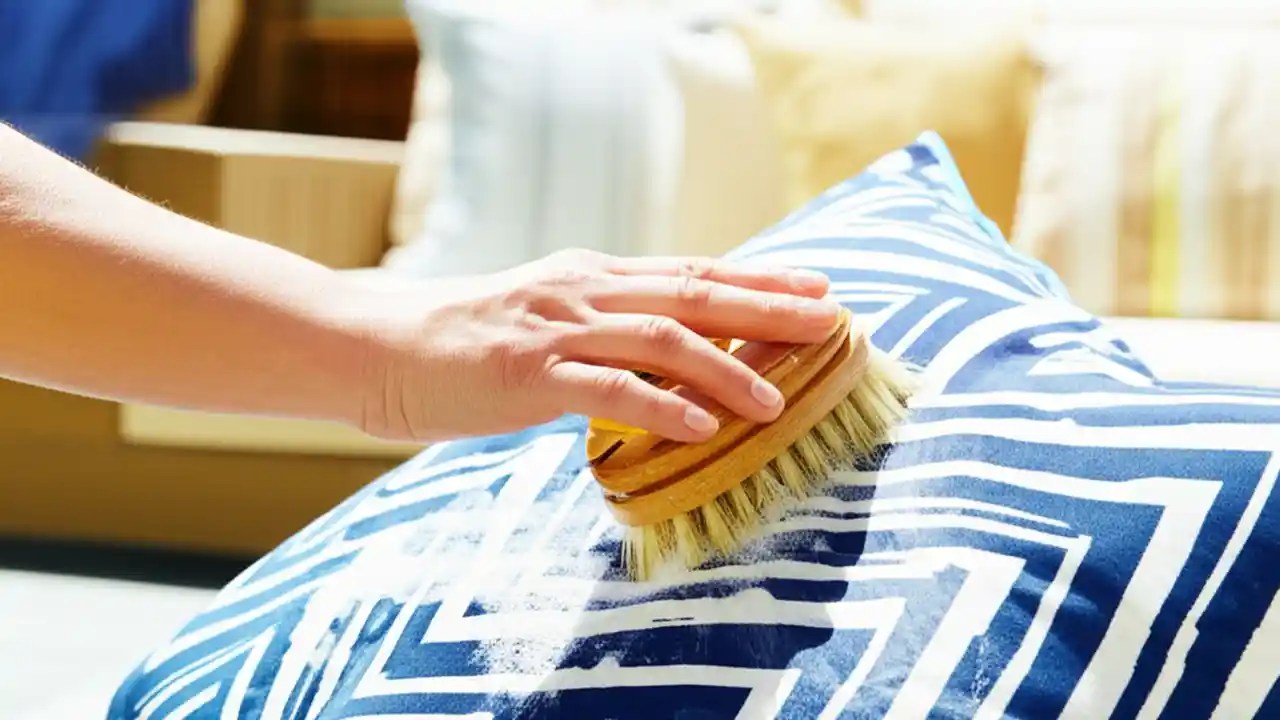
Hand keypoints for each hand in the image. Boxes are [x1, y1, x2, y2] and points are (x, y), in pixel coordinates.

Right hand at [356, 249, 841, 442]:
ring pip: (662, 338)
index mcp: (592, 276)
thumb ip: (602, 327)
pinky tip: (701, 425)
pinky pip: (607, 389)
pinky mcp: (527, 373)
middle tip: (830, 320)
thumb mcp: (545, 317)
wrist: (376, 344)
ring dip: (727, 365)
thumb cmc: (463, 341)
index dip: (759, 278)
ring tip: (776, 397)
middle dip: (768, 306)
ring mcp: (556, 327)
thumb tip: (662, 352)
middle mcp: (584, 289)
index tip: (816, 287)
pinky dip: (660, 406)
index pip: (691, 271)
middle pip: (694, 291)